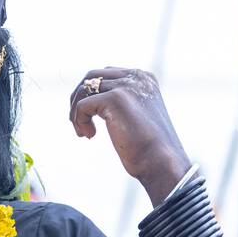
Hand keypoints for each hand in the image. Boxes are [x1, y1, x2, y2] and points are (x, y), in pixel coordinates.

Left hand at [69, 68, 190, 204]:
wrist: (161, 161)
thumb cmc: (149, 147)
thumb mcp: (135, 116)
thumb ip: (121, 102)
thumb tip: (90, 101)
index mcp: (144, 78)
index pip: (106, 74)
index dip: (91, 95)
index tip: (89, 118)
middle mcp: (136, 77)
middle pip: (92, 77)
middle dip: (78, 98)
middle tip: (78, 123)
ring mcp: (126, 85)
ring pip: (84, 89)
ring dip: (76, 111)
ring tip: (84, 132)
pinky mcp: (115, 98)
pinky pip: (82, 105)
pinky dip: (79, 120)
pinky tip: (89, 135)